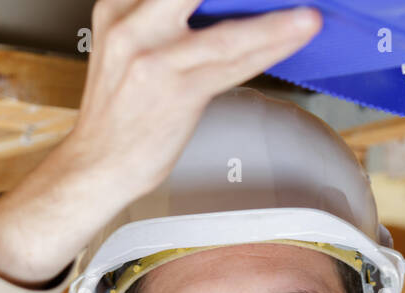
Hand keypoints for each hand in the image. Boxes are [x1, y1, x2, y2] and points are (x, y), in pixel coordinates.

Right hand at [62, 0, 322, 200]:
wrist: (96, 164)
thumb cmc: (118, 110)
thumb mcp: (125, 44)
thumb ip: (162, 18)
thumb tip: (220, 5)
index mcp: (118, 6)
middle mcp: (133, 24)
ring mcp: (155, 58)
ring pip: (228, 33)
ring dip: (276, 24)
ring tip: (308, 17)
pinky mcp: (177, 92)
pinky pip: (234, 67)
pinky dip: (270, 50)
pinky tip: (294, 38)